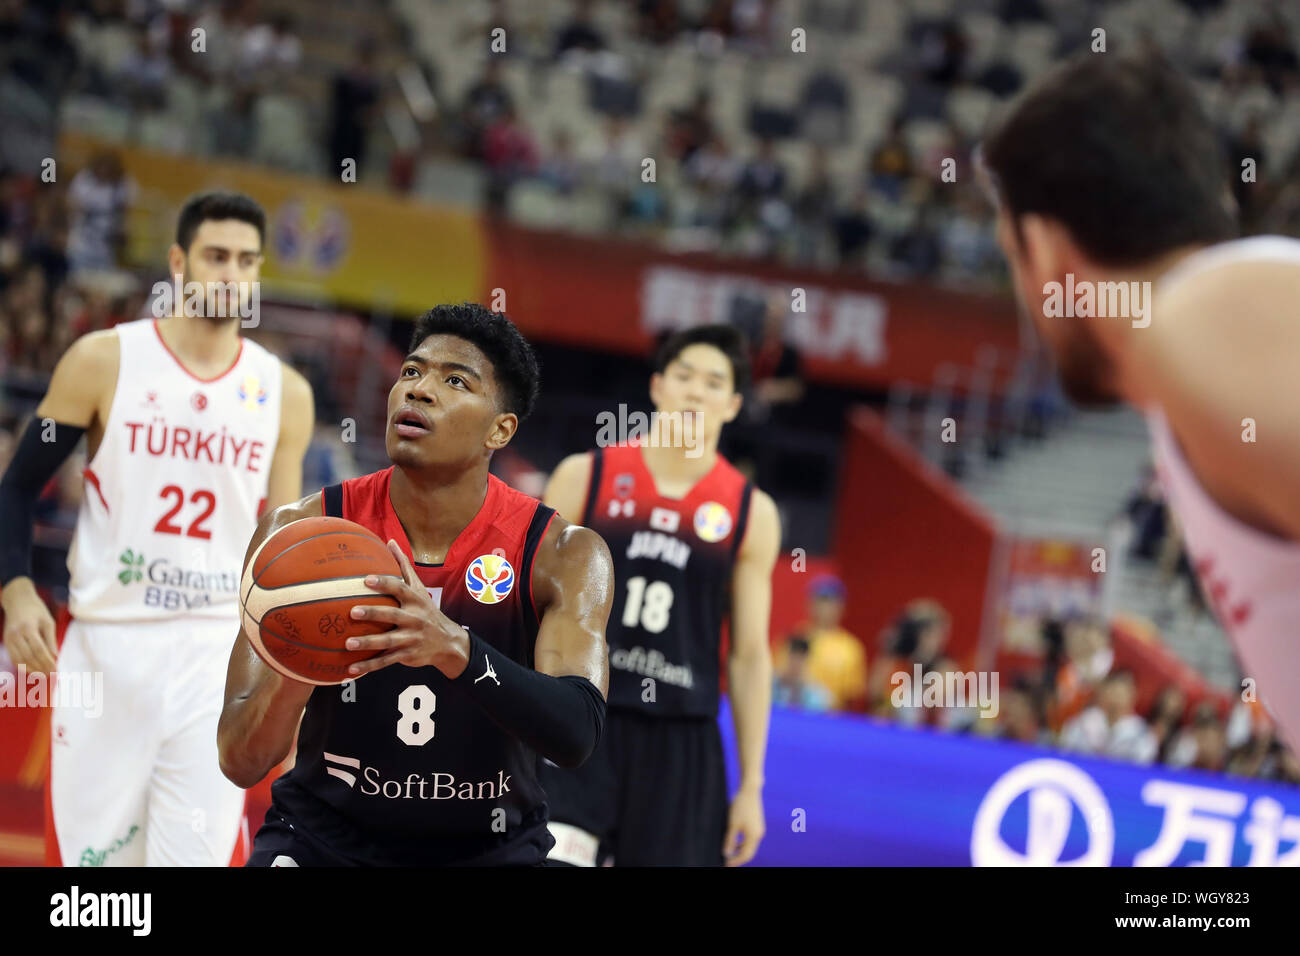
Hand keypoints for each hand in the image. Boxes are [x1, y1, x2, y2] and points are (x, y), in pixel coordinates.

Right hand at [2, 579, 57, 674]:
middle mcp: (16, 634)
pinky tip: (31, 670)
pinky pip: (13, 657)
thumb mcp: (48, 621)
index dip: (47, 661)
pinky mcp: (6, 641)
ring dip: (31, 669)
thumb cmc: (36, 610)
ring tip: (42, 675)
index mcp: (28, 628)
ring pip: (19, 659)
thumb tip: (55, 656)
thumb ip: (51, 639)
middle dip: (40, 667)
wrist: (18, 601)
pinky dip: (22, 665)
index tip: (55, 669)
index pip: (38, 650)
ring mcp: (9, 638)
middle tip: (50, 675)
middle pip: (28, 656)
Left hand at [343, 540, 469, 678]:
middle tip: (352, 611)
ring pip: (388, 641)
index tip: (366, 579)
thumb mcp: (419, 588)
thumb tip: (390, 541)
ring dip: (368, 643)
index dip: (384, 583)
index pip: (399, 588)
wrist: (448, 642)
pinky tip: (351, 670)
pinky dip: (369, 667)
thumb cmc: (426, 610)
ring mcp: (411, 638)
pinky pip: (386, 661)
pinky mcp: (407, 655)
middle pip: (392, 615)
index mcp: (415, 600)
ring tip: (348, 643)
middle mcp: (414, 618)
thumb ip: (403, 566)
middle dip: (373, 613)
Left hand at [722, 785, 764, 866]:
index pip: (745, 855)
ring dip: (741, 851)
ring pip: (750, 845)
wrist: (750, 790)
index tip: (726, 864)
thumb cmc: (740, 806)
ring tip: (730, 853)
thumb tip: (727, 853)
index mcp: (754, 836)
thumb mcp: (732, 824)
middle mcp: (758, 834)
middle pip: (749, 852)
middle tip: (728, 861)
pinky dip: (743, 843)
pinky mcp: (757, 824)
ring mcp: (759, 829)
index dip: (736, 861)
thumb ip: (730, 840)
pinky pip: (750, 838)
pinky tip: (735, 842)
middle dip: (739, 858)